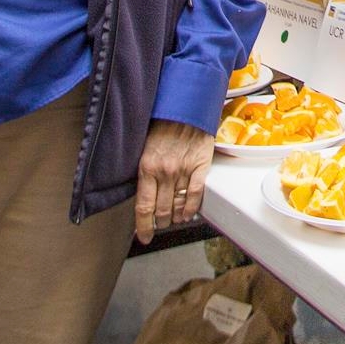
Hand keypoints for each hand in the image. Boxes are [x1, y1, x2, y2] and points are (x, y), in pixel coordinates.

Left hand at [133, 120, 213, 244]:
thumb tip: (143, 196)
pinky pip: (196, 194)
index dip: (143, 227)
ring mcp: (184, 170)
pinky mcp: (201, 166)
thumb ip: (144, 173)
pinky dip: (191, 208)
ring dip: (175, 217)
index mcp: (146, 168)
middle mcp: (164, 172)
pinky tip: (188, 214)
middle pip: (161, 211)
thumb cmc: (163, 125)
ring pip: (178, 206)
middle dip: (160, 223)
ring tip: (174, 219)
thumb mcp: (144, 149)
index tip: (144, 237)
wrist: (185, 107)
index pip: (143, 207)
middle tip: (160, 225)